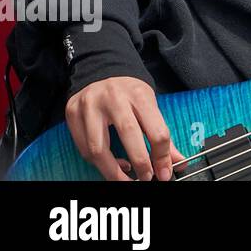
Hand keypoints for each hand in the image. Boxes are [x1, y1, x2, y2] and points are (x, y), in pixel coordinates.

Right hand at [65, 76, 187, 180]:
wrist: (102, 72)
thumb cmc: (130, 93)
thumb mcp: (150, 106)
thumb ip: (162, 136)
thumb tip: (178, 162)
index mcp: (140, 95)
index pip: (156, 129)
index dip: (161, 156)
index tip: (164, 173)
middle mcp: (114, 98)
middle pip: (128, 135)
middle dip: (140, 163)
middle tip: (146, 178)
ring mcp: (90, 106)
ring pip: (98, 148)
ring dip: (114, 171)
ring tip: (127, 179)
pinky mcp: (72, 114)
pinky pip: (84, 149)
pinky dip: (99, 164)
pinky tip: (112, 165)